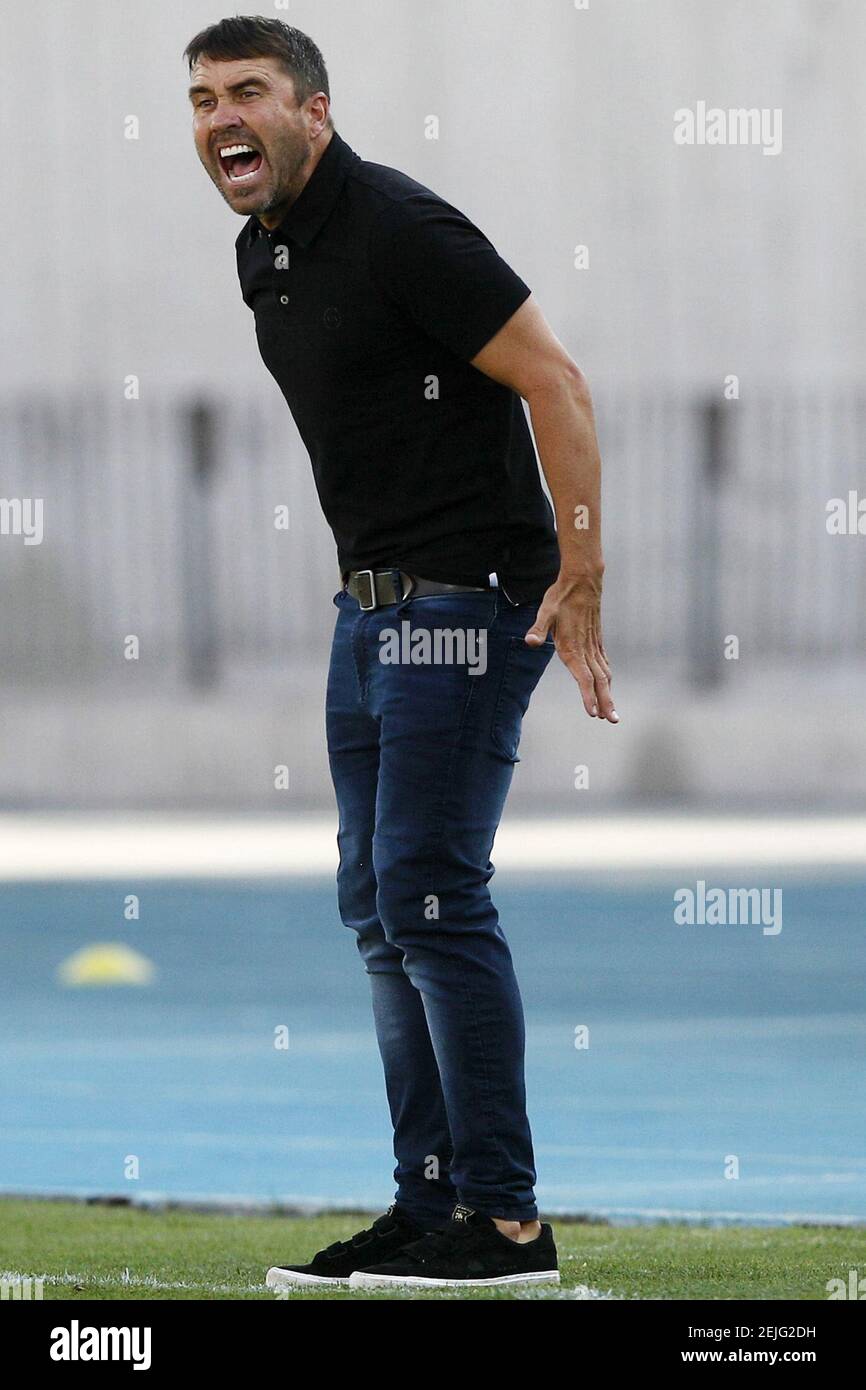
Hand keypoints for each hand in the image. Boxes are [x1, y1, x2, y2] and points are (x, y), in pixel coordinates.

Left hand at [524, 571, 617, 721]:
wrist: (583, 579)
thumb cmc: (561, 596)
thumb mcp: (545, 610)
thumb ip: (538, 628)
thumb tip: (530, 642)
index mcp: (573, 646)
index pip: (583, 676)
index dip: (588, 695)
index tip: (593, 712)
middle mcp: (586, 648)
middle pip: (599, 680)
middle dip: (605, 702)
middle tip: (612, 721)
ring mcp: (594, 644)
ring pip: (605, 674)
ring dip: (609, 694)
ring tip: (613, 713)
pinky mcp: (597, 640)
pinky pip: (604, 663)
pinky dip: (607, 678)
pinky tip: (608, 685)